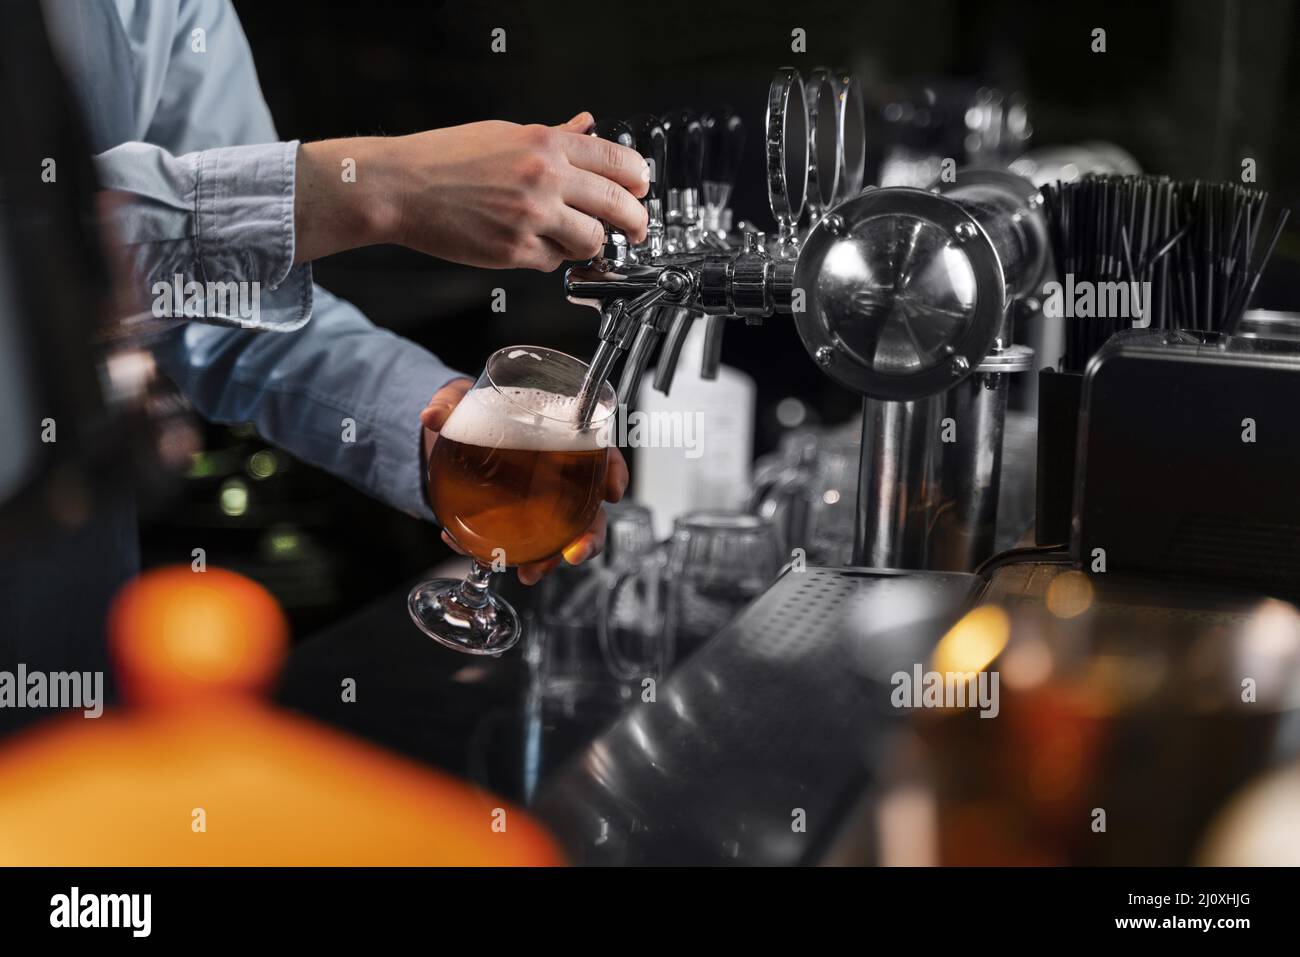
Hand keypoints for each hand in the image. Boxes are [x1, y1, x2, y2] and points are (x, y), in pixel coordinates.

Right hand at [295, 113, 649, 269]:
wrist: (401, 187)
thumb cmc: (446, 158)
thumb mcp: (505, 133)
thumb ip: (554, 136)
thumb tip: (588, 127)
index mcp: (547, 144)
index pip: (619, 162)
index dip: (638, 181)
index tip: (640, 191)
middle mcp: (545, 178)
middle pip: (618, 206)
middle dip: (634, 222)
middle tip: (635, 230)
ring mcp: (532, 218)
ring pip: (592, 241)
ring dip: (590, 244)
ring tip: (574, 239)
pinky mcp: (515, 251)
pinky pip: (553, 262)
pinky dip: (549, 257)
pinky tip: (533, 244)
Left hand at [419, 380, 629, 584]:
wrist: (450, 435)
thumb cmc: (473, 410)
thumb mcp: (461, 400)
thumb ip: (450, 403)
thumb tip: (432, 414)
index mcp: (559, 433)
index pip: (602, 450)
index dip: (613, 471)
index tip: (613, 492)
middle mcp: (558, 473)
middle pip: (589, 506)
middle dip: (589, 535)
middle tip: (575, 554)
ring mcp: (540, 500)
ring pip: (561, 534)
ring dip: (550, 559)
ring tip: (530, 574)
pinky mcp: (516, 519)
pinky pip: (521, 543)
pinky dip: (503, 554)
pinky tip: (477, 555)